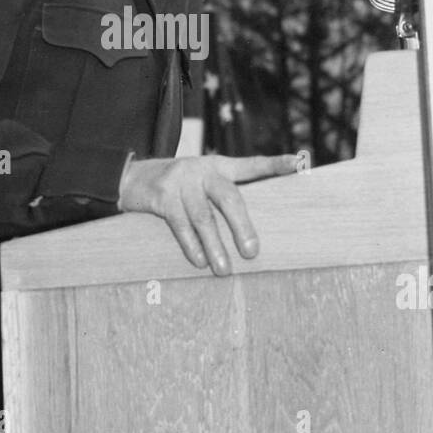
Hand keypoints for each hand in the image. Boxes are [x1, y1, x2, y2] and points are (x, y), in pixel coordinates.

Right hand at [117, 154, 300, 274]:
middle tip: (252, 251)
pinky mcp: (161, 195)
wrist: (132, 177)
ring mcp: (181, 181)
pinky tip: (199, 261)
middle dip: (242, 226)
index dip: (276, 165)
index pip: (252, 165)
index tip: (301, 163)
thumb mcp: (202, 183)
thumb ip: (223, 197)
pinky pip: (179, 223)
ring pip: (203, 216)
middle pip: (229, 196)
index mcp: (219, 166)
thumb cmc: (178, 188)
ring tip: (224, 269)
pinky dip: (191, 244)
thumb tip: (251, 236)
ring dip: (215, 245)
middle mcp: (202, 169)